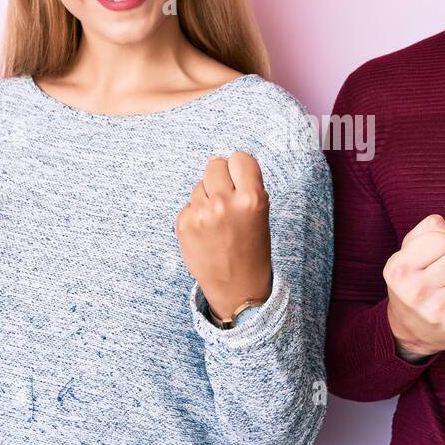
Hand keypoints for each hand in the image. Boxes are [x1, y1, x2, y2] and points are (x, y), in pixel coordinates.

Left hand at [175, 152, 272, 320]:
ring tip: (217, 223)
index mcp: (252, 198)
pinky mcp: (184, 224)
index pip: (240, 157)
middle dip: (219, 179)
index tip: (239, 180)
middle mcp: (225, 202)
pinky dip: (194, 215)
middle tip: (226, 200)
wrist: (238, 287)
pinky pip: (188, 204)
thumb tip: (220, 162)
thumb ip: (245, 187)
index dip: (239, 168)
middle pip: (215, 165)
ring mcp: (202, 213)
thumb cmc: (252, 248)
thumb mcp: (261, 214)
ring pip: (199, 185)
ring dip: (206, 198)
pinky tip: (205, 233)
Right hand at [384, 214, 444, 360]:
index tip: (432, 257)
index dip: (440, 244)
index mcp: (398, 270)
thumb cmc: (414, 282)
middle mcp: (415, 291)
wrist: (412, 333)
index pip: (439, 239)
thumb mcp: (409, 251)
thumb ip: (431, 228)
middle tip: (444, 275)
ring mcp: (438, 310)